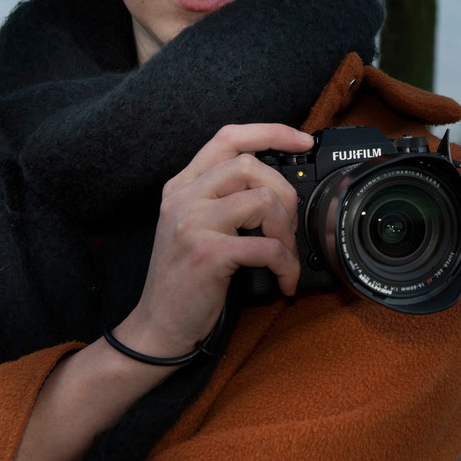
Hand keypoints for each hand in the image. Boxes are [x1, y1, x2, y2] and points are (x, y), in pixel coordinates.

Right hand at [113, 123, 312, 357]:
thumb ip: (223, 198)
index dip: (270, 132)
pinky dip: (286, 264)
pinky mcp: (207, 253)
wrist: (157, 327)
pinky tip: (283, 280)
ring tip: (283, 254)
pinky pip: (266, 247)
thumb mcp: (195, 227)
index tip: (303, 140)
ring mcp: (192, 223)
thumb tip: (277, 186)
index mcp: (182, 185)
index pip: (228, 137)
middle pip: (251, 166)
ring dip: (286, 229)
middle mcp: (183, 197)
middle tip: (287, 227)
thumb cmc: (185, 280)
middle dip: (285, 194)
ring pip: (262, 200)